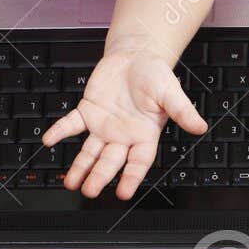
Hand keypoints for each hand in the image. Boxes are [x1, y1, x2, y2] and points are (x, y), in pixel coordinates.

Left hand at [42, 47, 206, 199]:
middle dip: (99, 177)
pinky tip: (48, 140)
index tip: (123, 193)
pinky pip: (72, 124)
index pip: (137, 163)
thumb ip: (182, 110)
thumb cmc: (155, 74)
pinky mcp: (88, 111)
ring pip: (90, 151)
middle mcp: (123, 136)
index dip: (130, 178)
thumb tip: (199, 126)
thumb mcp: (170, 91)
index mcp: (145, 135)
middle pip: (110, 162)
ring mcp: (104, 126)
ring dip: (80, 166)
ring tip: (70, 183)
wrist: (135, 55)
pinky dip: (60, 132)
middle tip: (89, 191)